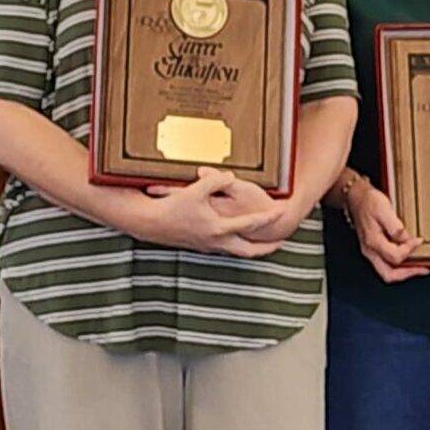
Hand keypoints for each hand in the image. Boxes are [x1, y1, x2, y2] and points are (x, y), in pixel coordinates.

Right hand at [133, 168, 281, 257]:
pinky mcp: (200, 246)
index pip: (250, 224)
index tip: (280, 212)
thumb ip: (215, 181)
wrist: (149, 224)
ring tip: (263, 245)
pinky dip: (236, 247)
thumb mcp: (195, 190)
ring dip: (251, 249)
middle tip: (281, 243)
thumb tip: (230, 176)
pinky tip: (237, 241)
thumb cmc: (171, 207)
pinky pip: (224, 250)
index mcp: (218, 228)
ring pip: (236, 253)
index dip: (267, 217)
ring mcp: (208, 246)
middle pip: (248, 251)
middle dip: (266, 248)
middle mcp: (216, 242)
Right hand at [342, 173, 428, 282]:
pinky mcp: (374, 249)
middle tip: (423, 269)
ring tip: (419, 267)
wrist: (356, 197)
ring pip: (387, 272)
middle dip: (408, 273)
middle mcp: (370, 250)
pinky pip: (387, 264)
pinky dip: (400, 265)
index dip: (410, 250)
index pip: (395, 256)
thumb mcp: (383, 209)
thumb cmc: (368, 202)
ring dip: (404, 272)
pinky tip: (409, 259)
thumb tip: (406, 239)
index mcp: (373, 242)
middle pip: (389, 274)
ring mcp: (371, 251)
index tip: (419, 241)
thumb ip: (395, 226)